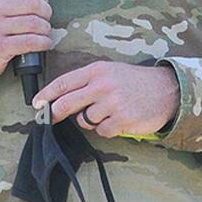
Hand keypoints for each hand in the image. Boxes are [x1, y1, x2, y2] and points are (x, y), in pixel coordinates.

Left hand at [32, 61, 179, 138]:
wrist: (166, 89)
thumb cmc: (133, 81)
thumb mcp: (110, 71)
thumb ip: (87, 82)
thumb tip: (61, 99)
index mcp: (97, 71)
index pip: (64, 82)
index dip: (46, 95)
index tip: (35, 104)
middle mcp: (103, 85)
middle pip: (67, 103)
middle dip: (54, 113)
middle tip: (49, 118)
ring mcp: (113, 104)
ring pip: (86, 120)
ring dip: (91, 121)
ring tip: (107, 112)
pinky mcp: (122, 120)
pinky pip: (102, 131)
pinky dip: (107, 129)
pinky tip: (119, 119)